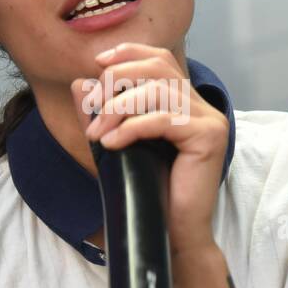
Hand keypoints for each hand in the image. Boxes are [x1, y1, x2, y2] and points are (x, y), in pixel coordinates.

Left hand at [70, 42, 228, 256]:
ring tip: (97, 134)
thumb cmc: (147, 192)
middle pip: (158, 67)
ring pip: (158, 90)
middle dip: (117, 81)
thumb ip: (100, 114)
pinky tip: (110, 143)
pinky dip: (131, 128)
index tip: (98, 63)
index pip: (160, 60)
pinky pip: (163, 119)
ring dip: (119, 108)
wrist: (170, 233)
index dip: (130, 54)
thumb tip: (79, 83)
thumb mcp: (116, 145)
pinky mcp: (209, 136)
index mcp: (185, 102)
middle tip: (92, 109)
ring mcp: (209, 119)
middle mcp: (201, 106)